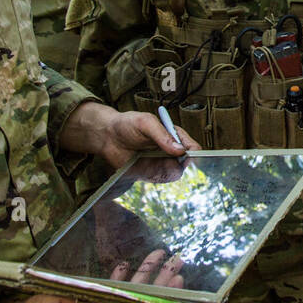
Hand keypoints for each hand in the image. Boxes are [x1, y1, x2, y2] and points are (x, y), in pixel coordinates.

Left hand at [59, 101, 196, 175]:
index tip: (187, 156)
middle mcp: (171, 150)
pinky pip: (160, 180)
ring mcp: (162, 163)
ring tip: (149, 162)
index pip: (192, 146)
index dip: (194, 153)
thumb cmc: (127, 124)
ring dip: (166, 172)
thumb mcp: (145, 123)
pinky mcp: (151, 173)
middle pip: (187, 163)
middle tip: (170, 162)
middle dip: (181, 166)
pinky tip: (143, 169)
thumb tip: (179, 150)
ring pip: (174, 174)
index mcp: (174, 135)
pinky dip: (156, 177)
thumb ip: (162, 135)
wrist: (108, 136)